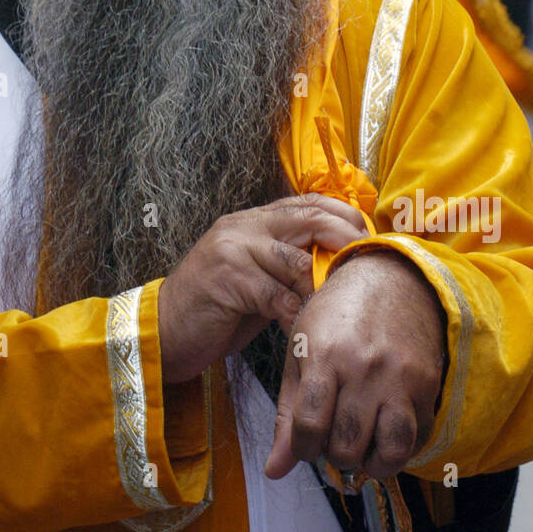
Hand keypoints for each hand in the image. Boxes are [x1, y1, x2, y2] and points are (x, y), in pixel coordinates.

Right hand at [158, 195, 367, 382]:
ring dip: (320, 284)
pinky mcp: (226, 279)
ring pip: (296, 259)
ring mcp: (232, 250)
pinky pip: (276, 294)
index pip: (307, 202)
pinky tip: (303, 325)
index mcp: (252, 220)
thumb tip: (339, 264)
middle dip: (344, 238)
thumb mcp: (256, 277)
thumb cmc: (216, 308)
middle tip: (367, 261)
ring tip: (338, 302)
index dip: (343, 214)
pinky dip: (296, 312)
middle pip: (308, 218)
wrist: (164, 328)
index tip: (368, 234)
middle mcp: (242, 226)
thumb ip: (289, 264)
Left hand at [265, 249, 445, 479]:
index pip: (308, 426)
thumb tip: (276, 470)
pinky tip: (383, 435)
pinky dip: (400, 450)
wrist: (391, 279)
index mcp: (325, 356)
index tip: (306, 443)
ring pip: (390, 451)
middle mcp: (365, 368)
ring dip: (371, 462)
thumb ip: (287, 413)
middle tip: (333, 440)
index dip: (302, 449)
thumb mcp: (301, 350)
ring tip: (361, 447)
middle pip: (347, 446)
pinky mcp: (427, 385)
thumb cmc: (337, 315)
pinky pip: (418, 439)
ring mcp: (400, 378)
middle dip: (334, 455)